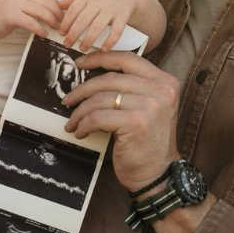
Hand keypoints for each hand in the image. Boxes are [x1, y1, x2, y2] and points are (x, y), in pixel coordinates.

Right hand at [0, 0, 61, 38]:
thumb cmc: (2, 16)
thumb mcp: (18, 5)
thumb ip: (31, 5)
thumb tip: (52, 12)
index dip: (56, 2)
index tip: (63, 12)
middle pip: (45, 2)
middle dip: (57, 12)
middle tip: (62, 22)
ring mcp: (15, 4)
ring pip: (40, 11)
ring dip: (51, 20)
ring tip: (56, 28)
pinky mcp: (11, 16)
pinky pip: (30, 22)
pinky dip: (39, 29)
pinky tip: (44, 34)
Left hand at [58, 0, 147, 50]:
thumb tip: (57, 5)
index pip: (73, 10)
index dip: (66, 23)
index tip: (61, 33)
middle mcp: (98, 2)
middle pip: (83, 20)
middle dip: (73, 33)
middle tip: (67, 44)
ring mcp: (111, 9)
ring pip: (98, 26)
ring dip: (88, 39)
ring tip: (82, 48)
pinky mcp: (122, 16)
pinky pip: (117, 30)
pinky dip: (110, 40)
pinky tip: (104, 49)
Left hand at [60, 51, 180, 191]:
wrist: (159, 174)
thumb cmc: (148, 142)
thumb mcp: (149, 107)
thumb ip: (133, 88)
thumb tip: (94, 74)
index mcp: (165, 82)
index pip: (127, 59)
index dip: (100, 58)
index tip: (80, 63)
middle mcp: (161, 90)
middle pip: (110, 79)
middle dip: (83, 89)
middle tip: (68, 99)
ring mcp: (150, 106)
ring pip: (101, 98)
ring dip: (80, 111)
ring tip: (73, 121)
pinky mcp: (135, 123)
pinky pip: (98, 116)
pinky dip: (84, 124)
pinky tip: (81, 132)